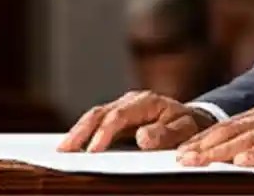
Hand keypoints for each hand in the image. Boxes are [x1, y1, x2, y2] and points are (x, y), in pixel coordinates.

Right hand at [57, 90, 215, 152]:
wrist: (191, 120)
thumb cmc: (187, 126)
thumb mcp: (185, 130)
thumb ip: (166, 134)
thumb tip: (142, 138)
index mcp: (146, 102)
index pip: (119, 115)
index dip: (105, 132)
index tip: (94, 151)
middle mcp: (130, 102)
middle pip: (100, 113)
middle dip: (81, 131)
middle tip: (65, 150)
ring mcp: (121, 108)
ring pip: (93, 117)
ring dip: (77, 133)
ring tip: (62, 150)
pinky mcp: (116, 118)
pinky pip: (96, 124)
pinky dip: (82, 134)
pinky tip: (72, 146)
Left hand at [175, 103, 253, 186]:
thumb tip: (225, 161)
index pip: (227, 127)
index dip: (202, 140)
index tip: (179, 154)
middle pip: (233, 130)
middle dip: (205, 145)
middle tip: (182, 159)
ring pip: (250, 137)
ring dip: (224, 151)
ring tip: (202, 161)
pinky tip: (242, 162)